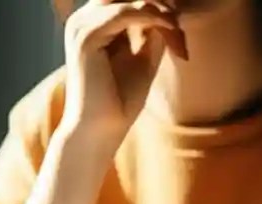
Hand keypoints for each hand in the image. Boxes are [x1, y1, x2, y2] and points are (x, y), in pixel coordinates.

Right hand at [59, 1, 186, 150]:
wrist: (100, 132)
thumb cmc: (120, 101)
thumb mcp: (145, 56)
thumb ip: (155, 28)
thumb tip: (171, 6)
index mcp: (93, 23)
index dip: (159, 6)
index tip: (179, 33)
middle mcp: (83, 19)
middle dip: (160, 2)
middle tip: (179, 26)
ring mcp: (82, 25)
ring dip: (161, 10)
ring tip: (177, 33)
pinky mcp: (86, 36)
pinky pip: (127, 11)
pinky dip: (154, 18)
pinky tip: (170, 31)